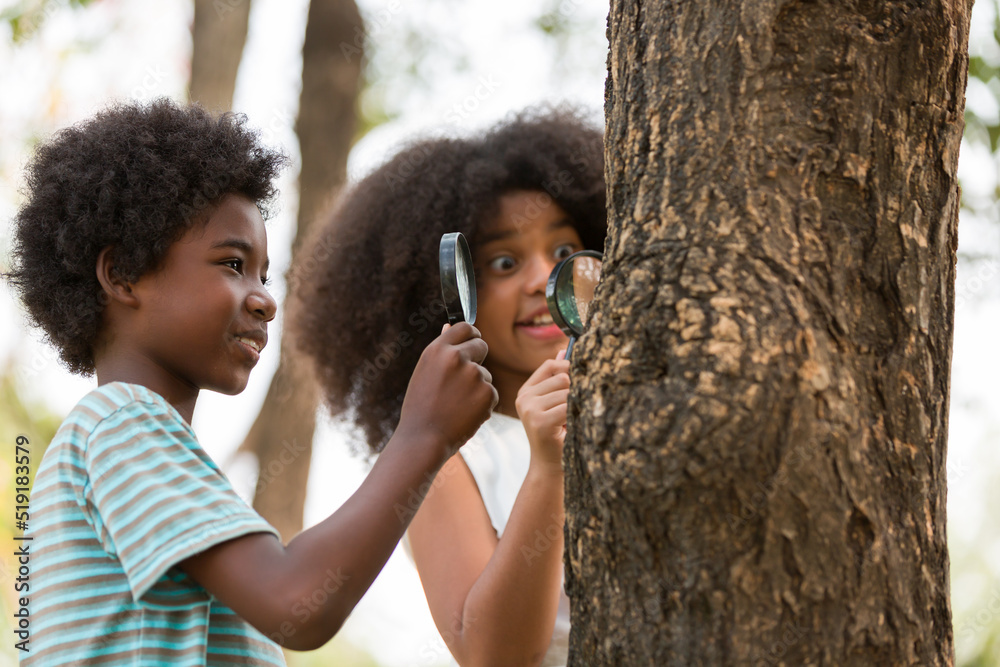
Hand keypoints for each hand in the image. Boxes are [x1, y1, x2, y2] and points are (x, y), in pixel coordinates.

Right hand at [398, 323, 497, 456]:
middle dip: (478, 359)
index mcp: (438, 349)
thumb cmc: (421, 407)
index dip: (471, 334)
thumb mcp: (425, 371)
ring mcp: (473, 374)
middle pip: (481, 345)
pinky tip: (465, 414)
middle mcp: (456, 357)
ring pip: (486, 374)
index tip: (472, 342)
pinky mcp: (487, 393)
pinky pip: (491, 393)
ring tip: (456, 405)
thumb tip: (449, 326)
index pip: (465, 327)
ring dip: (478, 387)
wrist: (423, 439)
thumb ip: (441, 350)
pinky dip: (483, 404)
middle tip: (464, 381)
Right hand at [515, 350, 569, 471]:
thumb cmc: (557, 434)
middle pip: (562, 377)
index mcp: (526, 391)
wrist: (550, 466)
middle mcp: (524, 398)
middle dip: (575, 391)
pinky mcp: (540, 421)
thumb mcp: (555, 403)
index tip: (579, 380)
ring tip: (572, 420)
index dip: (568, 368)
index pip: (549, 366)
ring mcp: (530, 410)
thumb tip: (563, 351)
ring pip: (567, 391)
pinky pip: (569, 406)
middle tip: (575, 410)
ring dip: (577, 405)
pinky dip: (577, 414)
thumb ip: (556, 378)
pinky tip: (572, 426)